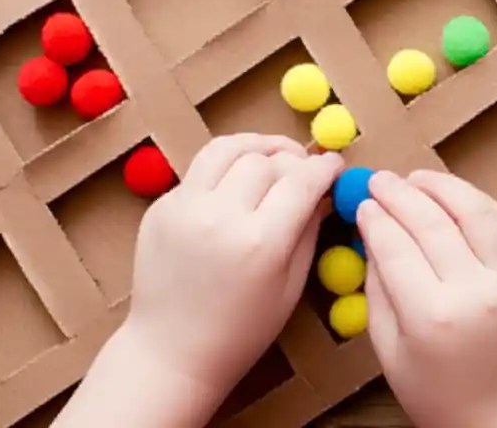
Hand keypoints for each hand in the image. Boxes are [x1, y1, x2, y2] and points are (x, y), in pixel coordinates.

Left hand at [57, 134, 343, 427]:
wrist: (172, 351)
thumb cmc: (241, 331)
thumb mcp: (290, 286)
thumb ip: (308, 232)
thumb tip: (324, 192)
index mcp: (261, 242)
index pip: (302, 180)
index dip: (325, 167)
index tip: (334, 165)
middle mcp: (221, 216)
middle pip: (266, 159)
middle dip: (293, 158)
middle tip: (304, 168)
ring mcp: (185, 208)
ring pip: (227, 148)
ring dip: (256, 146)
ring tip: (271, 156)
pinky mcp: (162, 207)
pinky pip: (199, 171)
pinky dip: (224, 168)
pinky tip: (236, 184)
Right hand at [357, 171, 496, 427]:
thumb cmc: (434, 392)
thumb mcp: (387, 348)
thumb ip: (378, 287)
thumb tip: (371, 232)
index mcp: (431, 317)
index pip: (396, 246)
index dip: (374, 218)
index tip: (361, 204)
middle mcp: (474, 293)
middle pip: (432, 222)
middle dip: (400, 194)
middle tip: (380, 181)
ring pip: (475, 211)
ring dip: (443, 186)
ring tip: (416, 178)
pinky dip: (478, 202)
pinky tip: (454, 195)